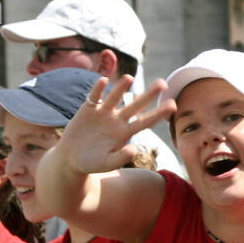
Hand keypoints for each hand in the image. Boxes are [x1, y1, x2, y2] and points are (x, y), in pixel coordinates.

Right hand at [51, 75, 176, 175]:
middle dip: (149, 95)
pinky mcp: (88, 109)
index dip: (158, 114)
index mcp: (124, 133)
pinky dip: (98, 89)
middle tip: (163, 83)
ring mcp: (103, 113)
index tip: (173, 105)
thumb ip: (121, 157)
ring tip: (129, 78)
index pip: (145, 122)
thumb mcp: (107, 164)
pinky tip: (103, 81)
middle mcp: (117, 120)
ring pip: (115, 97)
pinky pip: (94, 97)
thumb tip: (134, 149)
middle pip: (135, 105)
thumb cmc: (92, 163)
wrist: (71, 158)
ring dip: (121, 88)